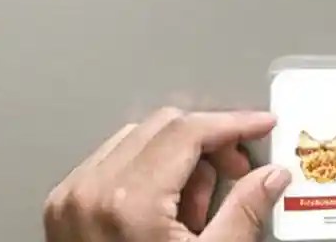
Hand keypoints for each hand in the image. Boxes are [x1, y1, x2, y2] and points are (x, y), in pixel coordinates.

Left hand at [44, 108, 290, 241]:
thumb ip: (245, 212)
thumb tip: (272, 177)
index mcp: (128, 203)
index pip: (189, 132)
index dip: (233, 124)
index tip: (260, 126)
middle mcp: (91, 192)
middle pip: (163, 127)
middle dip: (208, 142)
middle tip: (239, 170)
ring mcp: (71, 199)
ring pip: (136, 141)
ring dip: (177, 158)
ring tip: (199, 205)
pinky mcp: (63, 210)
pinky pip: (110, 164)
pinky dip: (145, 173)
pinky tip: (167, 209)